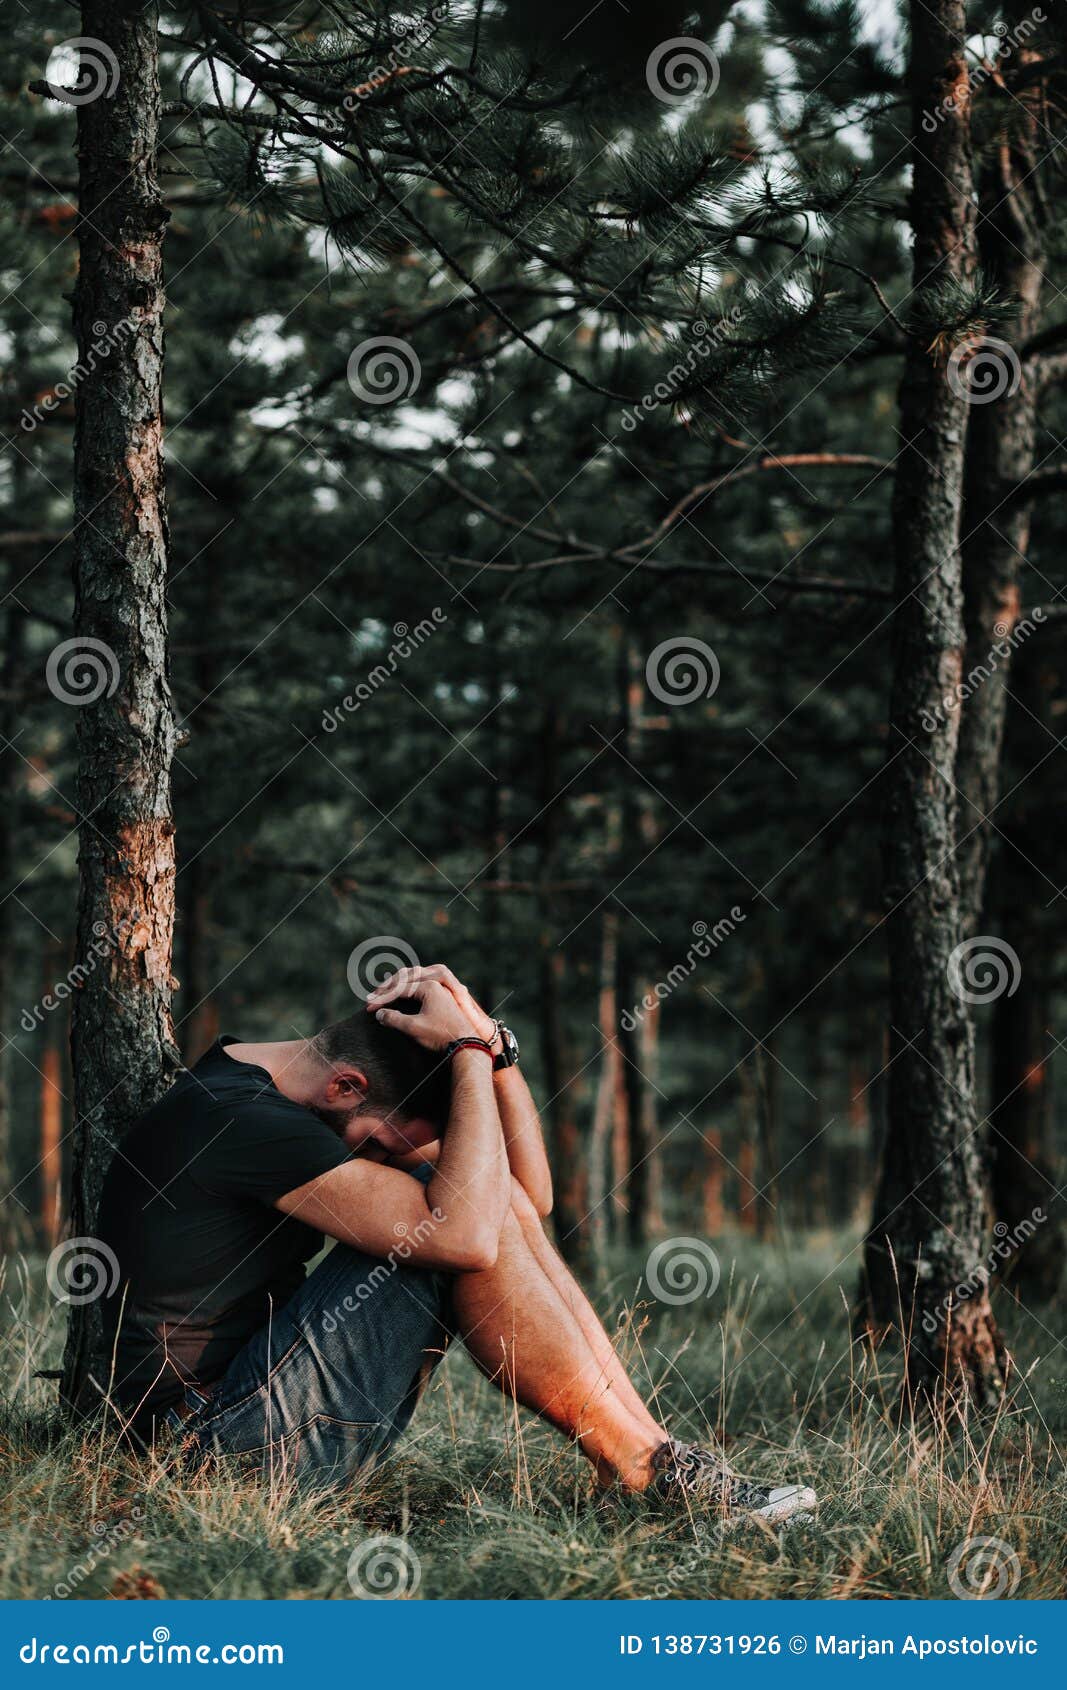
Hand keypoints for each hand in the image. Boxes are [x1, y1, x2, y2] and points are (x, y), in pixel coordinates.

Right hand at [368, 965, 498, 1047]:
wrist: (466, 1045)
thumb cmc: (441, 1035)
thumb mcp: (413, 1028)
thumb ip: (393, 1019)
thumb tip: (379, 1014)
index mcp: (429, 986)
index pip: (399, 989)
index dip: (381, 999)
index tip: (369, 1008)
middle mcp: (435, 983)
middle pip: (404, 981)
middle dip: (386, 990)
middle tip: (370, 1000)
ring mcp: (439, 989)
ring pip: (412, 983)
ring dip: (395, 989)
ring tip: (380, 996)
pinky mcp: (441, 998)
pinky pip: (418, 988)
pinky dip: (405, 992)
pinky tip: (397, 999)